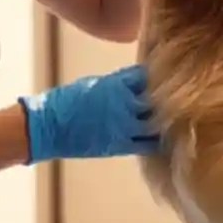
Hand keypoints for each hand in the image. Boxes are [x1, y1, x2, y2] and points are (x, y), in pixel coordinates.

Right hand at [19, 64, 159, 163]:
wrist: (49, 126)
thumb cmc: (66, 101)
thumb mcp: (93, 84)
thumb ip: (116, 84)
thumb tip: (133, 84)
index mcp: (116, 85)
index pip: (146, 76)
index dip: (156, 77)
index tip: (163, 77)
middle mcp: (123, 104)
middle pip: (156, 99)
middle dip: (166, 99)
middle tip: (173, 100)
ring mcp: (123, 127)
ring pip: (156, 123)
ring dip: (164, 121)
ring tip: (172, 120)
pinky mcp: (120, 145)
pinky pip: (147, 145)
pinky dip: (157, 141)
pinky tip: (164, 139)